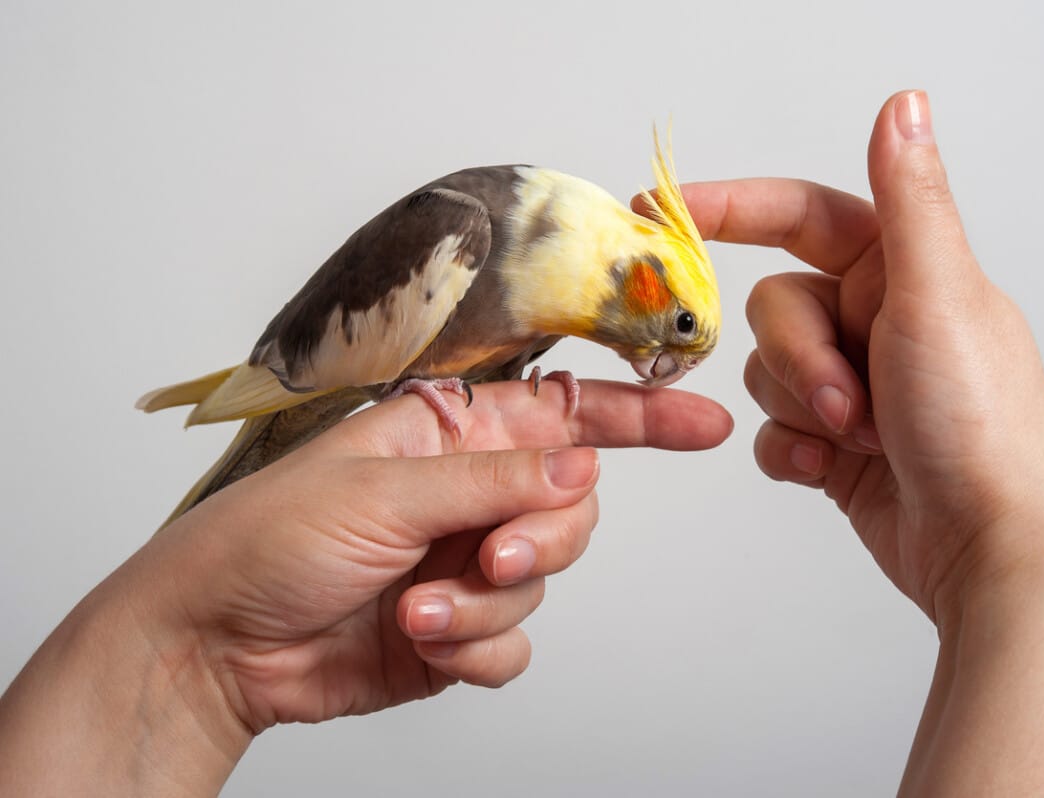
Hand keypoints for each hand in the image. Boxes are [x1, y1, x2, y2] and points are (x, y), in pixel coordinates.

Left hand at [0, 379, 730, 793]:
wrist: (216, 644)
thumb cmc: (268, 539)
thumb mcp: (386, 491)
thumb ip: (496, 479)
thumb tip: (582, 469)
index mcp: (449, 433)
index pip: (564, 411)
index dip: (639, 414)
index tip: (703, 421)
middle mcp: (467, 491)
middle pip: (570, 505)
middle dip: (543, 536)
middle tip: (492, 552)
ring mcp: (464, 560)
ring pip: (544, 577)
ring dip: (489, 598)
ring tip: (421, 606)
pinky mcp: (458, 628)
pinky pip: (515, 638)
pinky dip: (476, 645)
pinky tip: (423, 639)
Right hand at [677, 92, 1043, 624]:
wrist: (989, 548)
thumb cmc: (982, 423)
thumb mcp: (940, 296)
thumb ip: (909, 201)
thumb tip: (903, 105)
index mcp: (902, 271)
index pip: (801, 214)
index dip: (732, 207)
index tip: (663, 210)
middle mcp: (873, 320)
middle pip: (773, 306)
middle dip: (797, 357)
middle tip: (845, 401)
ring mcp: (851, 384)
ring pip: (763, 371)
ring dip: (798, 408)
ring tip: (856, 438)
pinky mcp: (833, 443)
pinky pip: (769, 430)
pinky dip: (791, 451)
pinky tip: (831, 471)